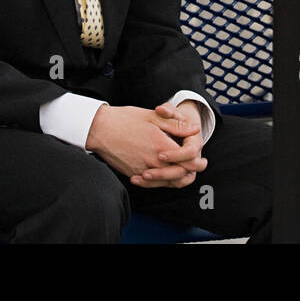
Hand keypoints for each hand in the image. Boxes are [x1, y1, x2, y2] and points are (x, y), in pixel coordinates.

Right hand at [86, 104, 200, 187]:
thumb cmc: (125, 119)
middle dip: (190, 171)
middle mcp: (153, 161)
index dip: (197, 161)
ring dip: (177, 178)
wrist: (100, 129)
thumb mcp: (152, 116)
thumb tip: (195, 129)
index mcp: (161, 145)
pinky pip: (151, 184)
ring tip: (182, 171)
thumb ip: (175, 125)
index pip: (187, 160)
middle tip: (197, 166)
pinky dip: (160, 181)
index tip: (200, 158)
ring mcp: (142, 170)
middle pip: (180, 175)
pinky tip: (162, 174)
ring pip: (167, 182)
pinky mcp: (133, 174)